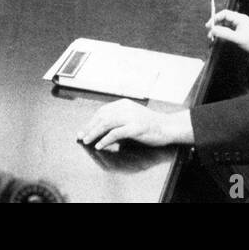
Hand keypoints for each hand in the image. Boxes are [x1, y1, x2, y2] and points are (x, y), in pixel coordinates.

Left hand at [77, 100, 193, 151]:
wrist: (167, 127)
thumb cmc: (150, 124)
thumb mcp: (132, 117)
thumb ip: (118, 120)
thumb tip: (101, 129)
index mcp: (124, 104)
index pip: (102, 111)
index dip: (91, 121)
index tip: (83, 130)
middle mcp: (126, 108)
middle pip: (102, 116)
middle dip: (89, 127)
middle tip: (81, 136)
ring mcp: (131, 117)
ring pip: (106, 123)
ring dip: (94, 133)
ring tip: (87, 141)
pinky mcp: (135, 127)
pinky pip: (116, 133)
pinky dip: (105, 139)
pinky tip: (100, 145)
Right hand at [206, 10, 248, 64]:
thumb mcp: (238, 38)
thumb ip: (224, 33)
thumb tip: (212, 30)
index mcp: (240, 18)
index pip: (224, 14)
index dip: (214, 19)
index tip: (208, 27)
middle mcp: (240, 21)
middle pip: (223, 20)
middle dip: (216, 27)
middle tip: (210, 36)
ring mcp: (240, 28)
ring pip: (226, 28)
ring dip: (219, 33)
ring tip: (214, 40)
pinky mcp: (241, 35)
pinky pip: (230, 34)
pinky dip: (224, 37)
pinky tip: (221, 42)